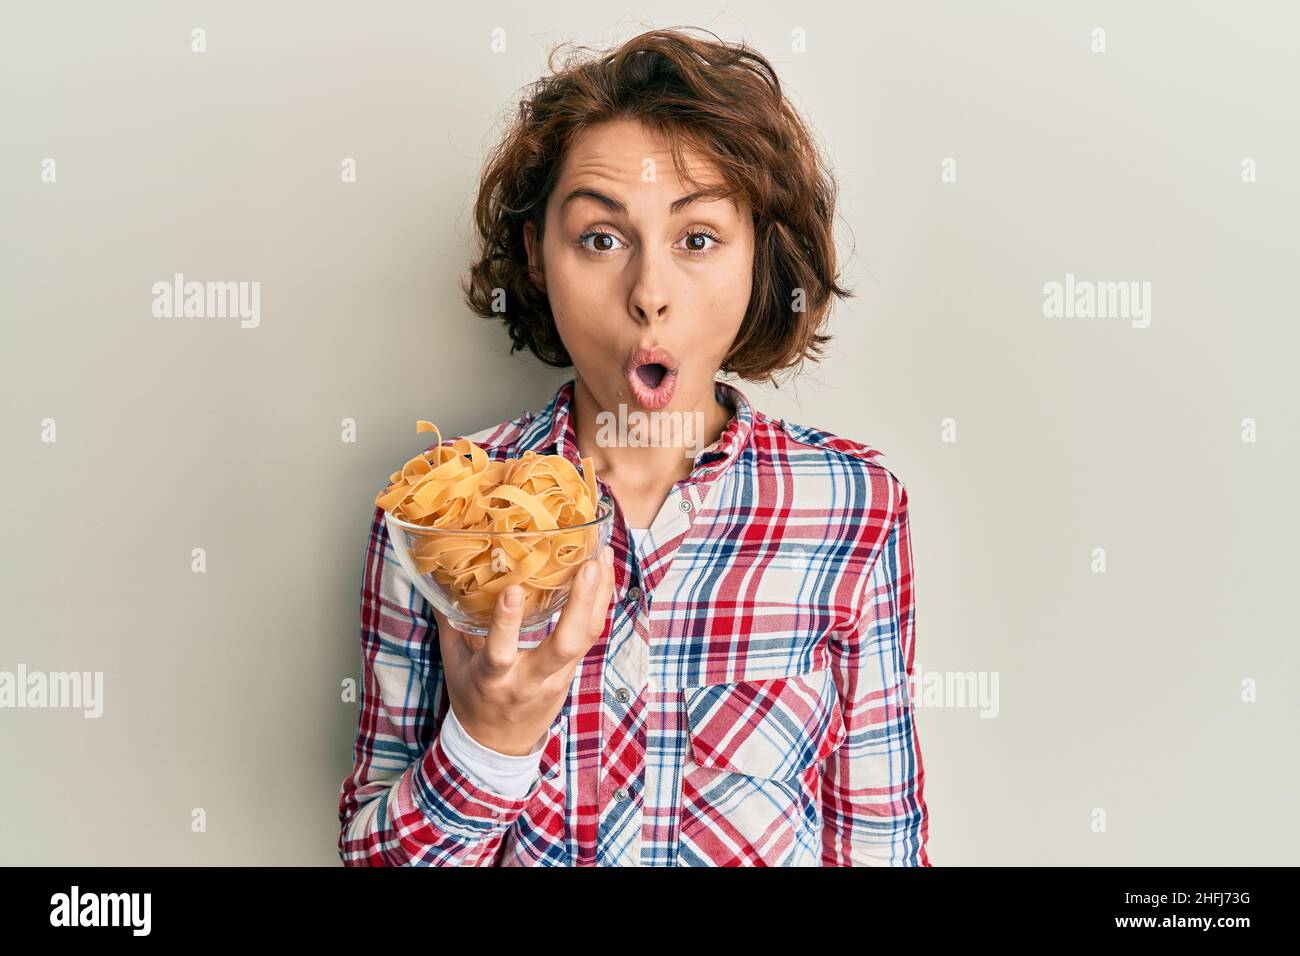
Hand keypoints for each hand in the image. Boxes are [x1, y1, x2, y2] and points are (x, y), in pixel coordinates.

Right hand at [433, 544, 615, 755]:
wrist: (499, 745)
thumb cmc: (473, 698)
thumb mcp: (454, 664)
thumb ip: (450, 621)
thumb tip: (437, 574)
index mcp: (493, 679)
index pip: (500, 652)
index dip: (506, 622)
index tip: (512, 590)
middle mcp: (530, 679)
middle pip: (564, 646)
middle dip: (580, 605)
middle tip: (590, 566)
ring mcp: (557, 677)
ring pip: (585, 638)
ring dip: (598, 597)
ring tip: (604, 556)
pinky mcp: (572, 672)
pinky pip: (590, 635)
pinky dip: (599, 604)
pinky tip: (605, 574)